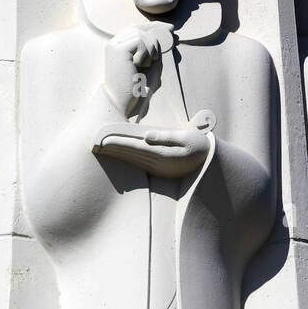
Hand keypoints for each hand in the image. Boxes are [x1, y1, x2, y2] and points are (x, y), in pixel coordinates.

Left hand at [95, 125, 211, 178]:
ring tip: (103, 148)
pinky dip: (128, 158)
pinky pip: (139, 164)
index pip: (136, 148)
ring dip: (118, 154)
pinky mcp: (160, 170)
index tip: (104, 141)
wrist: (212, 162)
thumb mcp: (187, 138)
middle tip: (96, 144)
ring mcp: (159, 169)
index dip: (119, 144)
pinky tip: (120, 154)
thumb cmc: (200, 145)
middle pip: (131, 155)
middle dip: (114, 149)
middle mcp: (159, 165)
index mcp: (165, 155)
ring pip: (133, 160)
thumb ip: (166, 137)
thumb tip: (147, 137)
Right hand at [104, 28, 160, 116]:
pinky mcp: (118, 50)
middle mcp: (114, 43)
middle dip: (154, 39)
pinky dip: (145, 54)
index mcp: (119, 46)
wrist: (121, 101)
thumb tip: (166, 30)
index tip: (171, 28)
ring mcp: (114, 45)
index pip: (137, 28)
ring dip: (150, 50)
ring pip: (141, 35)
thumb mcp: (148, 63)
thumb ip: (154, 47)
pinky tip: (139, 66)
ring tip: (145, 65)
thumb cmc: (135, 87)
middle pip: (139, 29)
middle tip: (156, 56)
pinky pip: (139, 41)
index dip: (154, 25)